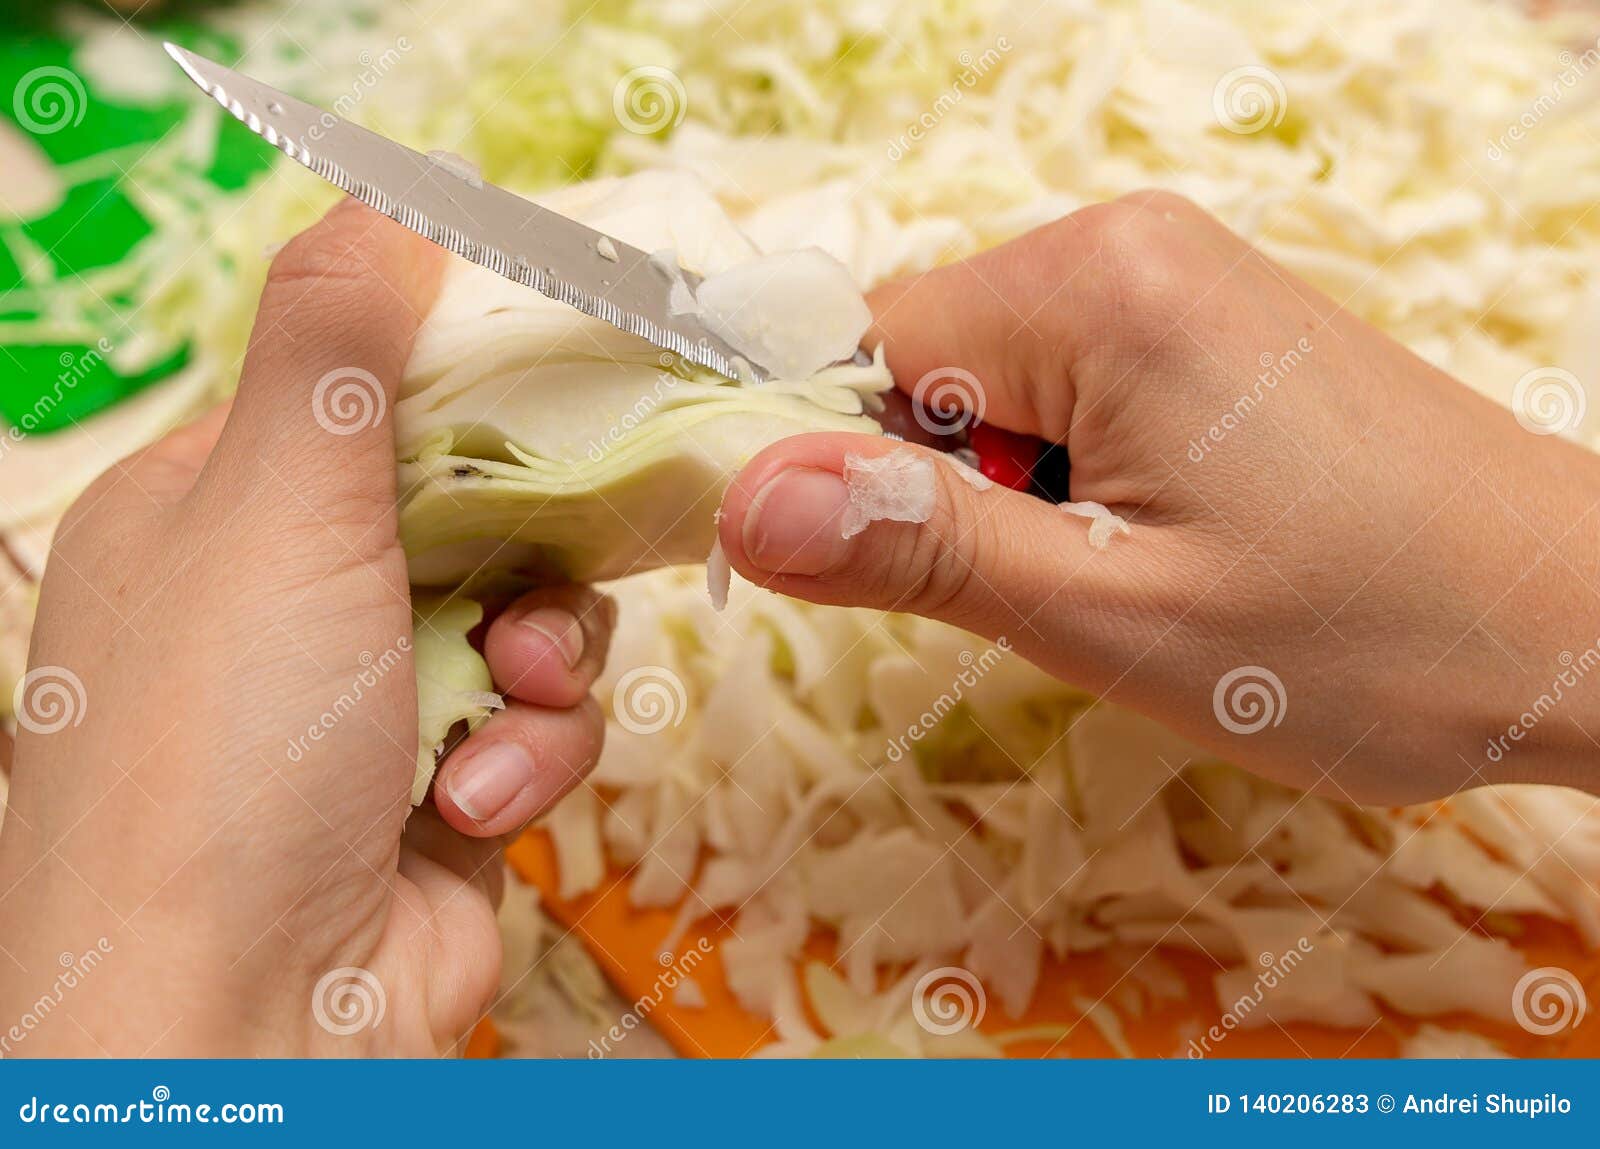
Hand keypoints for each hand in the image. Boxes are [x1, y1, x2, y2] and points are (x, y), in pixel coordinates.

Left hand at [0, 202, 611, 1056]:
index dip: (471, 368)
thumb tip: (383, 197)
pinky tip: (482, 798)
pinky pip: (540, 721)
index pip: (368, 393)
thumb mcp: (274, 508)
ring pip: (531, 612)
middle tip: (557, 541)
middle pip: (473, 500)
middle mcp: (288, 603)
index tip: (575, 352)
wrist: (245, 1024)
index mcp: (214, 511)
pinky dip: (531, 753)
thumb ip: (336, 348)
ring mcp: (370, 702)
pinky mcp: (447, 788)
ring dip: (540, 658)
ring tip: (502, 705)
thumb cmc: (226, 750)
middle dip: (529, 535)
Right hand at [718, 191, 1599, 803]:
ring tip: (1132, 580)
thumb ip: (920, 548)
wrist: (1577, 626)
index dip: (845, 476)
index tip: (897, 580)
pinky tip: (1166, 548)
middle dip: (949, 495)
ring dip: (1016, 500)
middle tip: (1061, 595)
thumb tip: (739, 498)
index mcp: (1092, 284)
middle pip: (925, 367)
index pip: (859, 353)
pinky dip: (1074, 483)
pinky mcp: (1211, 329)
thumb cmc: (1361, 638)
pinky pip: (1070, 395)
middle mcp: (1128, 244)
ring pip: (995, 391)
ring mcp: (1178, 279)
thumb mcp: (1111, 616)